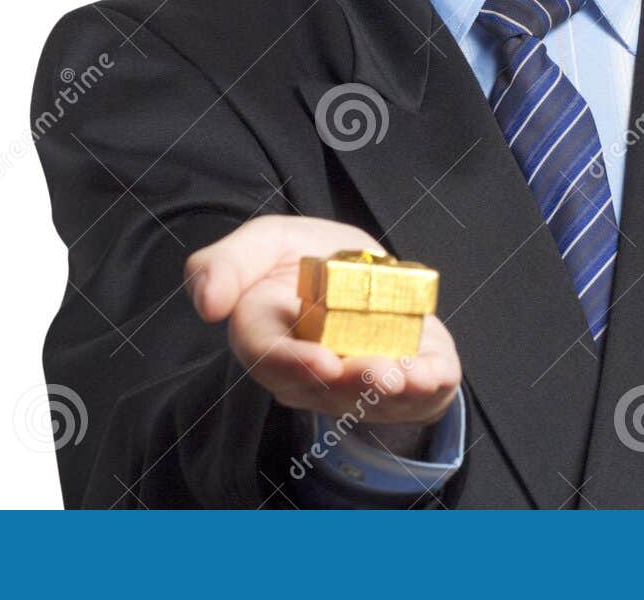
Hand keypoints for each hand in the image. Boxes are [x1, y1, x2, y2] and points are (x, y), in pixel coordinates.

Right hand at [184, 214, 461, 428]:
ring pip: (371, 400)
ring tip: (413, 377)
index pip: (270, 359)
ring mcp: (355, 384)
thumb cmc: (306, 258)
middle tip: (383, 373)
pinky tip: (437, 377)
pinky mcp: (400, 384)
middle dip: (357, 383)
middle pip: (327, 388)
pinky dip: (428, 390)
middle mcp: (308, 373)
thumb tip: (207, 303)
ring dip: (396, 393)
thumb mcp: (263, 242)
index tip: (324, 361)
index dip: (296, 364)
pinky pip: (413, 399)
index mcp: (266, 338)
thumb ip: (224, 264)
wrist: (362, 268)